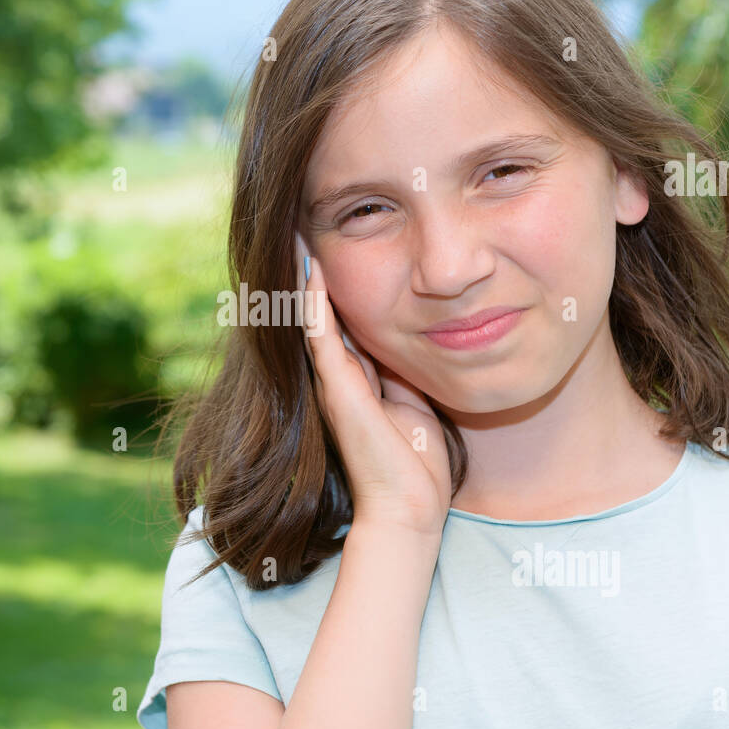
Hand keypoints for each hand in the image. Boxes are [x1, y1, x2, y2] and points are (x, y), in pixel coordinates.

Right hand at [295, 231, 450, 538]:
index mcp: (360, 375)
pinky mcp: (337, 390)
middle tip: (302, 220)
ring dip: (305, 275)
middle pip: (322, 309)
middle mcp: (339, 374)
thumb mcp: (418, 397)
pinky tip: (311, 267)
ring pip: (313, 316)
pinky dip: (315, 301)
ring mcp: (334, 381)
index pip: (344, 315)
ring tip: (296, 231)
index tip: (334, 237)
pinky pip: (321, 336)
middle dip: (313, 268)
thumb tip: (431, 330)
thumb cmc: (419, 462)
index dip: (337, 278)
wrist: (408, 509)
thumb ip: (410, 367)